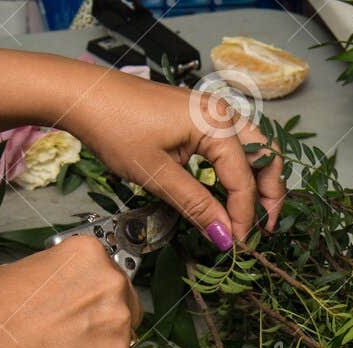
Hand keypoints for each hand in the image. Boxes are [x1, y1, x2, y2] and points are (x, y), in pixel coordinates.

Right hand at [0, 237, 142, 347]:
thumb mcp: (22, 269)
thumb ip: (56, 273)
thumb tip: (61, 284)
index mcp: (89, 253)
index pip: (105, 266)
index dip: (91, 285)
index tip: (81, 298)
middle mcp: (112, 282)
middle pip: (124, 297)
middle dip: (106, 311)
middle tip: (79, 325)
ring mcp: (119, 320)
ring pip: (123, 330)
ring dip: (104, 338)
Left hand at [63, 71, 285, 249]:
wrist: (83, 96)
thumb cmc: (115, 128)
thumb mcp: (157, 174)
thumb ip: (196, 205)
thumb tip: (226, 237)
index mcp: (217, 123)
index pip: (243, 179)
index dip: (244, 217)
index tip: (238, 246)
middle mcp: (222, 112)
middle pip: (265, 156)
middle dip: (269, 195)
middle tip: (263, 230)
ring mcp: (211, 111)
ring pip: (252, 148)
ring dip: (257, 182)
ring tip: (252, 215)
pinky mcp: (198, 116)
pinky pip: (232, 144)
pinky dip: (237, 170)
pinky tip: (228, 192)